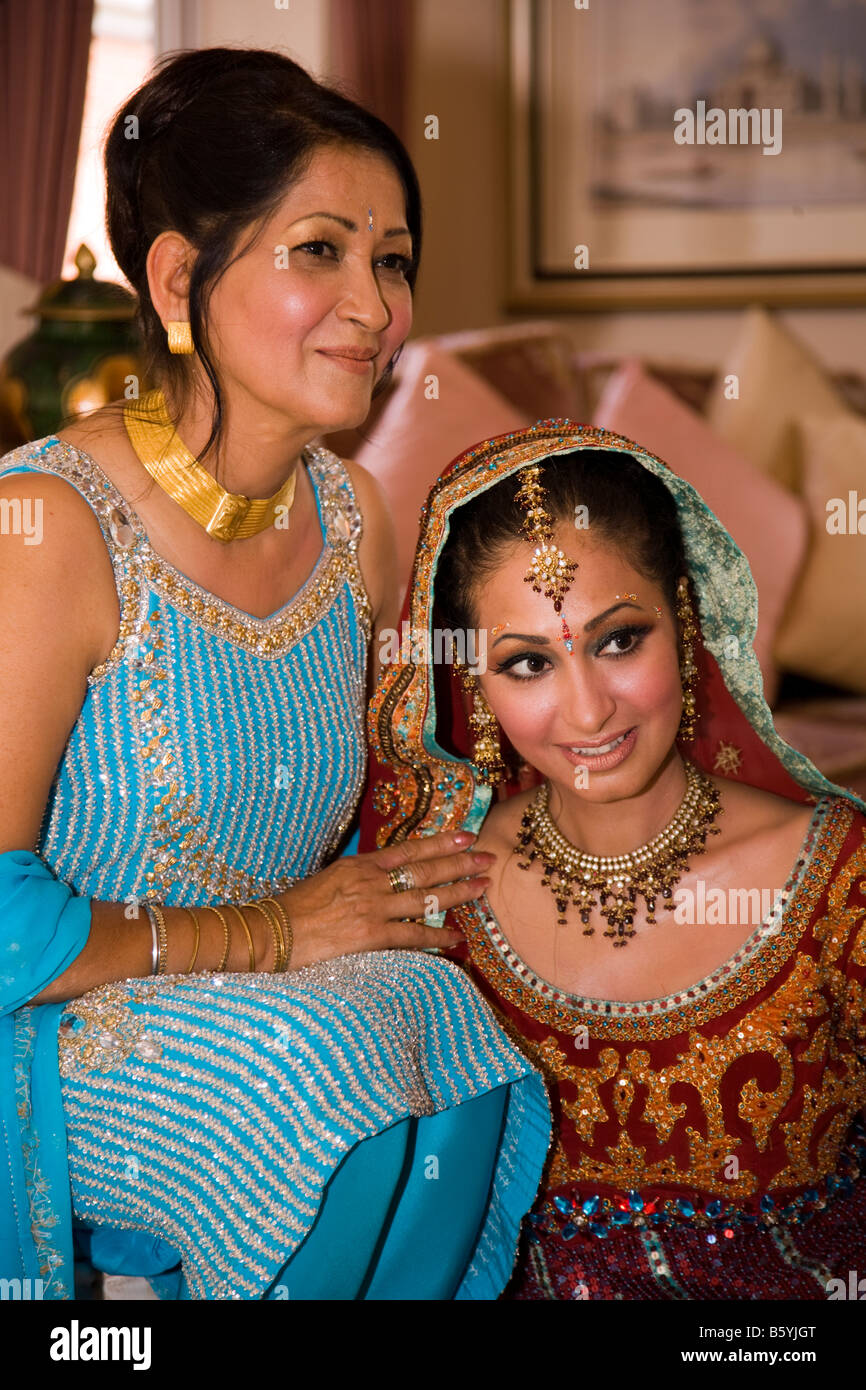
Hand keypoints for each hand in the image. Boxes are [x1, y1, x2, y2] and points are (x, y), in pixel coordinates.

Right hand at [273, 832, 493, 969]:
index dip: (440, 842)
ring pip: (426, 898)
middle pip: (426, 869)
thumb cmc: (292, 908)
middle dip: (460, 862)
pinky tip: (458, 938)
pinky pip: (413, 936)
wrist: (271, 932)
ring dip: (459, 892)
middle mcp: (371, 882)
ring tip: (483, 887)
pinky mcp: (371, 936)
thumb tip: (379, 876)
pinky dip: (438, 937)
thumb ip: (357, 876)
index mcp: (360, 865)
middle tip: (488, 857)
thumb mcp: (326, 879)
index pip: (409, 849)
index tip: (465, 835)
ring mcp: (373, 907)